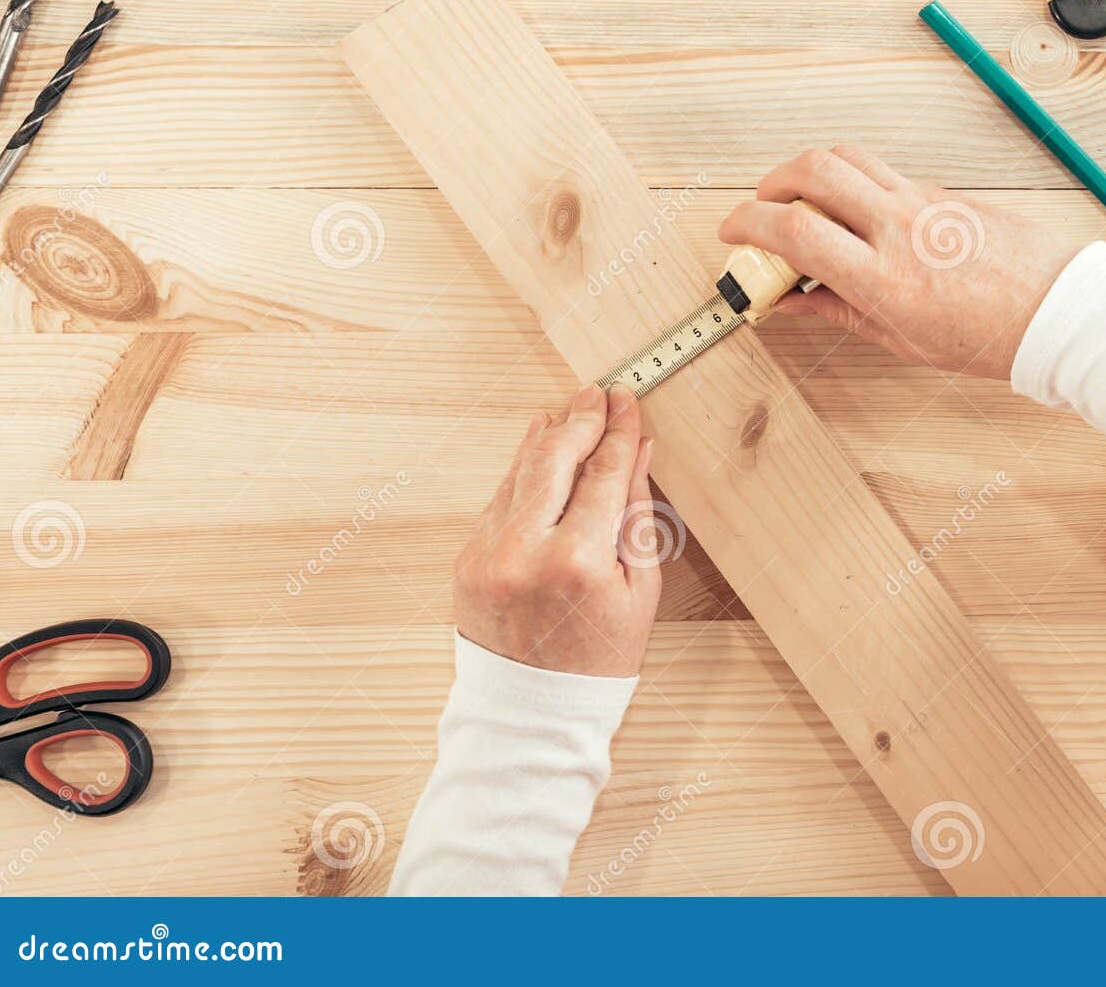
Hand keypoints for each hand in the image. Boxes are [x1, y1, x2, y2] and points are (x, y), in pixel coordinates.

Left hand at [453, 384, 661, 677]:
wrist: (533, 710)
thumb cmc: (598, 657)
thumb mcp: (638, 589)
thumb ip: (636, 513)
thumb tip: (638, 451)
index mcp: (579, 561)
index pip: (605, 473)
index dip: (620, 432)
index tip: (628, 403)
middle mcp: (526, 550)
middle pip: (554, 456)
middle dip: (580, 419)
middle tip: (597, 395)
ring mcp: (489, 553)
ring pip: (519, 470)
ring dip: (547, 436)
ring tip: (569, 413)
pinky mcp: (467, 559)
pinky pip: (500, 499)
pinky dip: (523, 473)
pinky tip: (539, 453)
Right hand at [718, 147, 1076, 380]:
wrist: (1057, 311)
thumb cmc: (989, 336)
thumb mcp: (902, 340)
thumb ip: (839, 312)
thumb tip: (791, 301)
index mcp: (883, 276)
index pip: (794, 230)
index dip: (746, 223)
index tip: (731, 234)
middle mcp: (898, 228)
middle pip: (814, 170)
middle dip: (771, 183)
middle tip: (761, 209)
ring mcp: (922, 202)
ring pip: (847, 157)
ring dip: (810, 171)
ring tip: (802, 203)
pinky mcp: (943, 191)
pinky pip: (883, 172)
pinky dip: (853, 182)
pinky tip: (853, 215)